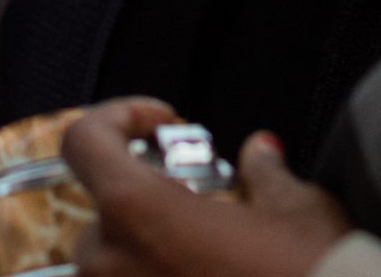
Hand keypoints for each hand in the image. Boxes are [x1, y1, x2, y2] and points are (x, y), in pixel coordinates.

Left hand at [67, 100, 351, 276]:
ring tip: (211, 251)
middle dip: (151, 200)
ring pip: (117, 266)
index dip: (119, 118)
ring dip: (154, 250)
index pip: (84, 142)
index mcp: (137, 212)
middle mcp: (112, 265)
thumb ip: (265, 174)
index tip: (162, 124)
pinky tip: (213, 276)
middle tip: (204, 202)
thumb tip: (261, 154)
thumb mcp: (296, 210)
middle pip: (105, 211)